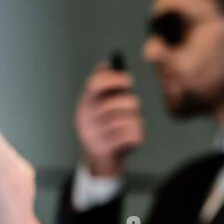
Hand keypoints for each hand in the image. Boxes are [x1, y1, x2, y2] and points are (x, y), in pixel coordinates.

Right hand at [74, 60, 143, 176]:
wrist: (100, 159)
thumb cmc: (105, 127)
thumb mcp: (100, 106)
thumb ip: (105, 87)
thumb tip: (105, 64)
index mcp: (86, 102)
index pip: (96, 82)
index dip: (115, 78)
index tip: (129, 81)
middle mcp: (86, 116)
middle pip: (121, 102)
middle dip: (133, 105)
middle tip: (134, 109)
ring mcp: (94, 133)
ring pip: (129, 119)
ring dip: (136, 122)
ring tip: (131, 126)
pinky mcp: (105, 148)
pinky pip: (131, 135)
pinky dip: (137, 135)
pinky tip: (132, 137)